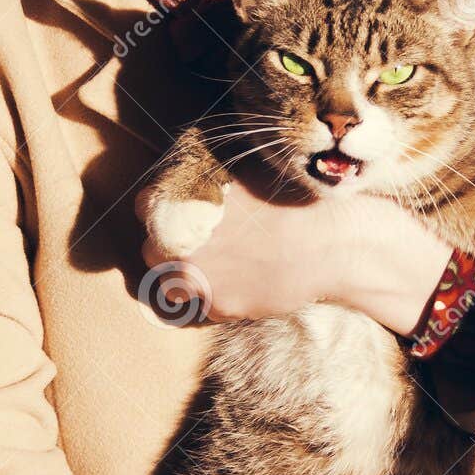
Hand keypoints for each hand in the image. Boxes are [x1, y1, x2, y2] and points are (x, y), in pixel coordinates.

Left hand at [141, 175, 329, 320]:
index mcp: (182, 204)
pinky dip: (215, 297)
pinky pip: (204, 307)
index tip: (175, 212)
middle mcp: (181, 245)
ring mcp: (199, 280)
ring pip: (170, 286)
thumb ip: (205, 172)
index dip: (160, 209)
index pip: (145, 207)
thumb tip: (187, 170)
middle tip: (195, 241)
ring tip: (212, 266)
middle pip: (150, 250)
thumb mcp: (242, 167)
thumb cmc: (290, 197)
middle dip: (168, 247)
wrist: (329, 242)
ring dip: (183, 277)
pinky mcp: (221, 307)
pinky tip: (239, 280)